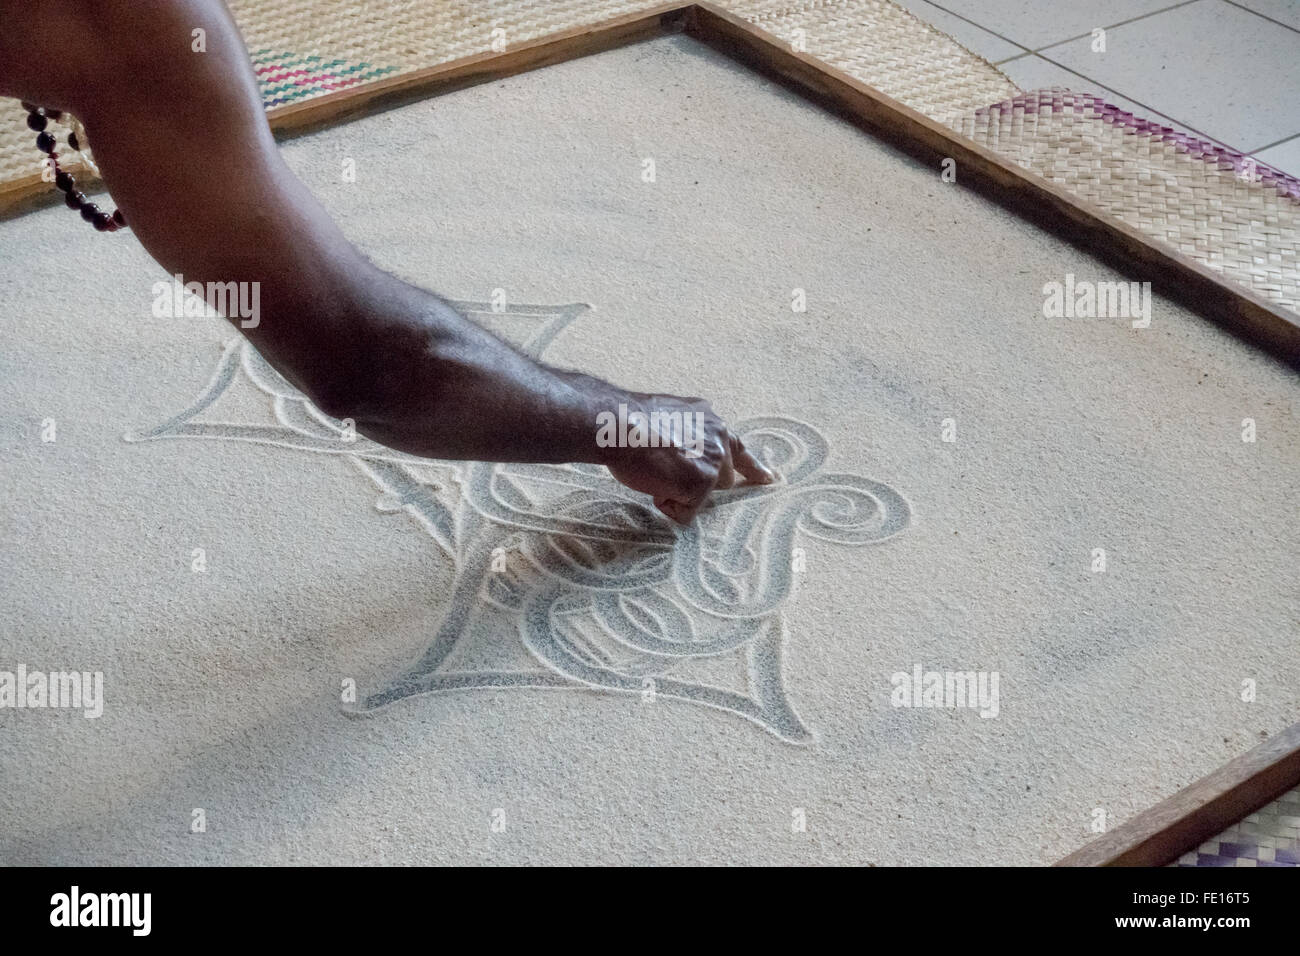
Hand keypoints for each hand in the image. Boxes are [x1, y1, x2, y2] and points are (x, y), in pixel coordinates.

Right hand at [592, 388, 775, 524]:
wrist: (617, 424)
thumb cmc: (628, 423)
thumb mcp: (668, 418)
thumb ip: (686, 434)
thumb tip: (681, 453)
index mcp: (710, 419)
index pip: (737, 446)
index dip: (753, 466)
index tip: (769, 479)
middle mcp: (719, 436)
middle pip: (721, 477)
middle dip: (698, 482)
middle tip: (667, 473)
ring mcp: (713, 461)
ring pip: (704, 494)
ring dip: (680, 491)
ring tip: (654, 471)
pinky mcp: (702, 483)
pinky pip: (685, 512)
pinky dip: (666, 505)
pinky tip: (652, 483)